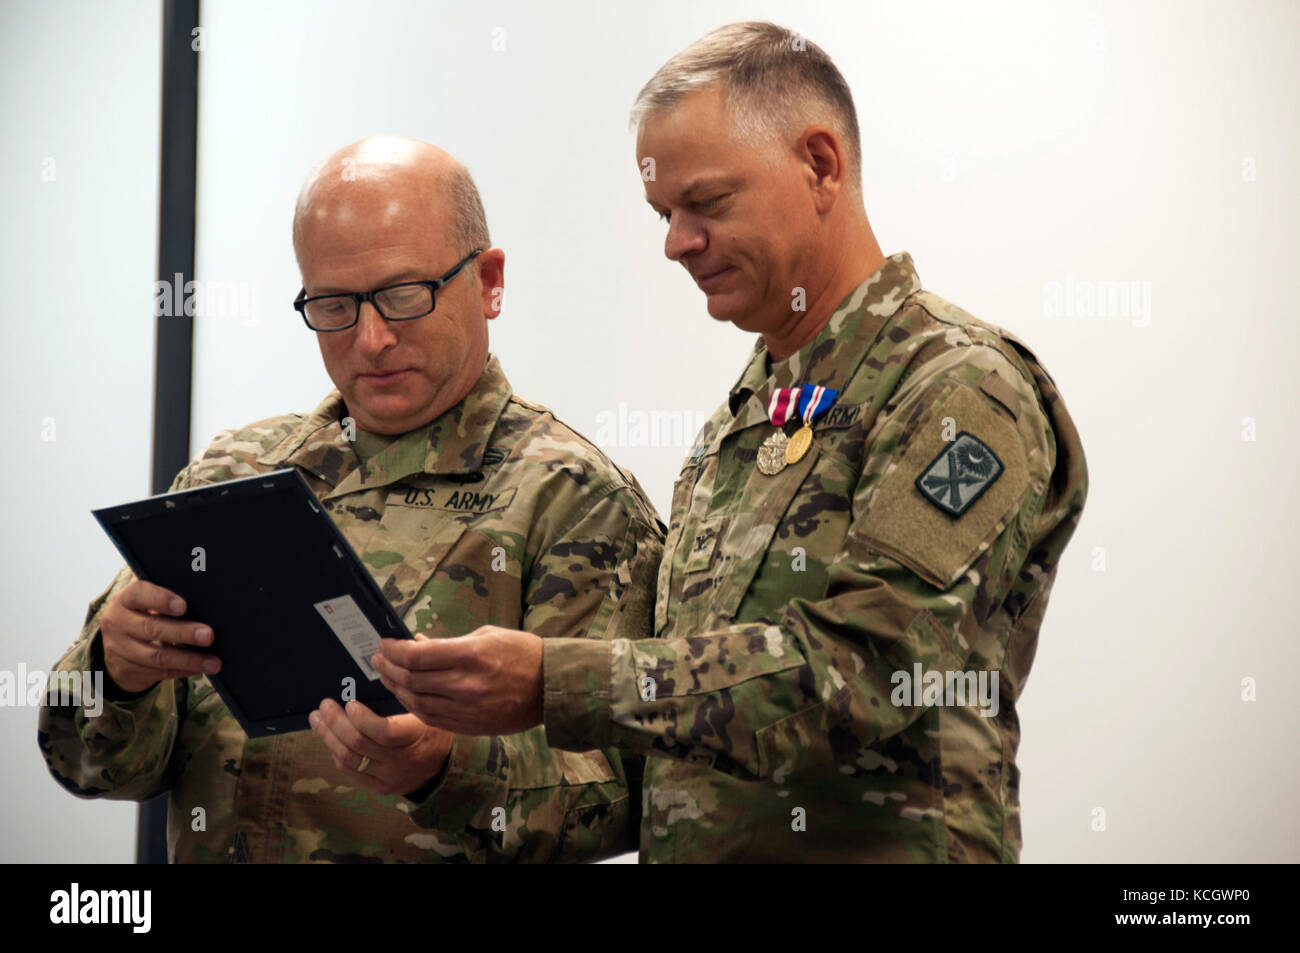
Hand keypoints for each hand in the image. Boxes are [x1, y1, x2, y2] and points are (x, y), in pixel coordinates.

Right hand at [99, 579, 219, 692]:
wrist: (117, 644)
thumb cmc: (144, 614)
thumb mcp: (148, 602)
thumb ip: (168, 599)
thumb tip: (206, 603)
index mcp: (125, 600)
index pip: (139, 594)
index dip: (161, 599)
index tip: (183, 606)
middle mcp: (118, 623)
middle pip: (151, 628)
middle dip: (183, 633)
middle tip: (208, 636)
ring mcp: (119, 649)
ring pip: (157, 656)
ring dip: (188, 660)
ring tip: (213, 662)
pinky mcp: (126, 671)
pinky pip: (159, 672)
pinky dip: (183, 671)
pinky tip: (201, 669)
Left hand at [309, 699, 453, 796]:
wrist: (444, 766)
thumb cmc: (433, 729)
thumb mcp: (426, 711)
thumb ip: (403, 700)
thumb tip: (374, 675)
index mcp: (415, 738)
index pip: (384, 732)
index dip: (362, 719)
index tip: (350, 703)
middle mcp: (401, 762)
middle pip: (359, 745)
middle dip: (335, 723)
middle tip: (325, 706)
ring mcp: (388, 777)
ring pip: (349, 759)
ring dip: (329, 737)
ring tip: (318, 720)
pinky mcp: (380, 787)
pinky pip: (351, 772)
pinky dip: (337, 754)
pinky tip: (331, 740)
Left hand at [372, 625, 543, 735]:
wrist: (550, 687)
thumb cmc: (521, 653)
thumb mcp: (486, 635)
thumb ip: (448, 643)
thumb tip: (417, 644)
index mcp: (469, 655)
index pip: (415, 656)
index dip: (393, 650)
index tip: (384, 644)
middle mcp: (464, 684)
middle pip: (411, 679)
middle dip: (388, 668)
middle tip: (378, 659)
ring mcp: (466, 709)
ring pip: (415, 701)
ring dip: (396, 688)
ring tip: (388, 677)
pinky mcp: (469, 725)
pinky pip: (430, 718)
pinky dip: (413, 706)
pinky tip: (407, 695)